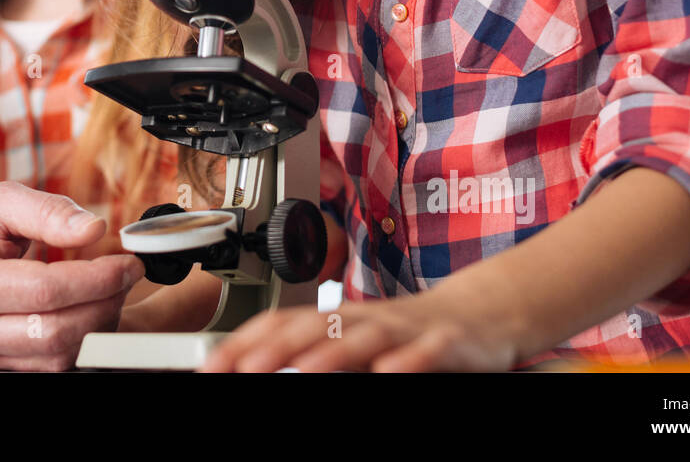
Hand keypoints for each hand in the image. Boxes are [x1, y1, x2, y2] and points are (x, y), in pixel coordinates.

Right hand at [0, 181, 144, 370]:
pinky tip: (87, 309)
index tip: (129, 263)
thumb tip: (95, 230)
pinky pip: (43, 364)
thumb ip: (48, 211)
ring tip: (109, 291)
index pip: (46, 292)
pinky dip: (76, 340)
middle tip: (125, 276)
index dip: (98, 279)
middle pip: (54, 333)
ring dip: (96, 327)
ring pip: (54, 357)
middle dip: (104, 304)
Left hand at [199, 289, 518, 372]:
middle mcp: (365, 320)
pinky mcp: (446, 345)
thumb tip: (251, 367)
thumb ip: (310, 355)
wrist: (477, 317)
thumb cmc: (406, 337)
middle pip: (315, 326)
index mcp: (337, 319)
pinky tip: (391, 372)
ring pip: (365, 336)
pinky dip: (409, 361)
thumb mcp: (352, 344)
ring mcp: (405, 330)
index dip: (244, 342)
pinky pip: (427, 351)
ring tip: (302, 372)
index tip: (211, 366)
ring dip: (331, 353)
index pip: (282, 324)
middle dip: (275, 348)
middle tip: (242, 370)